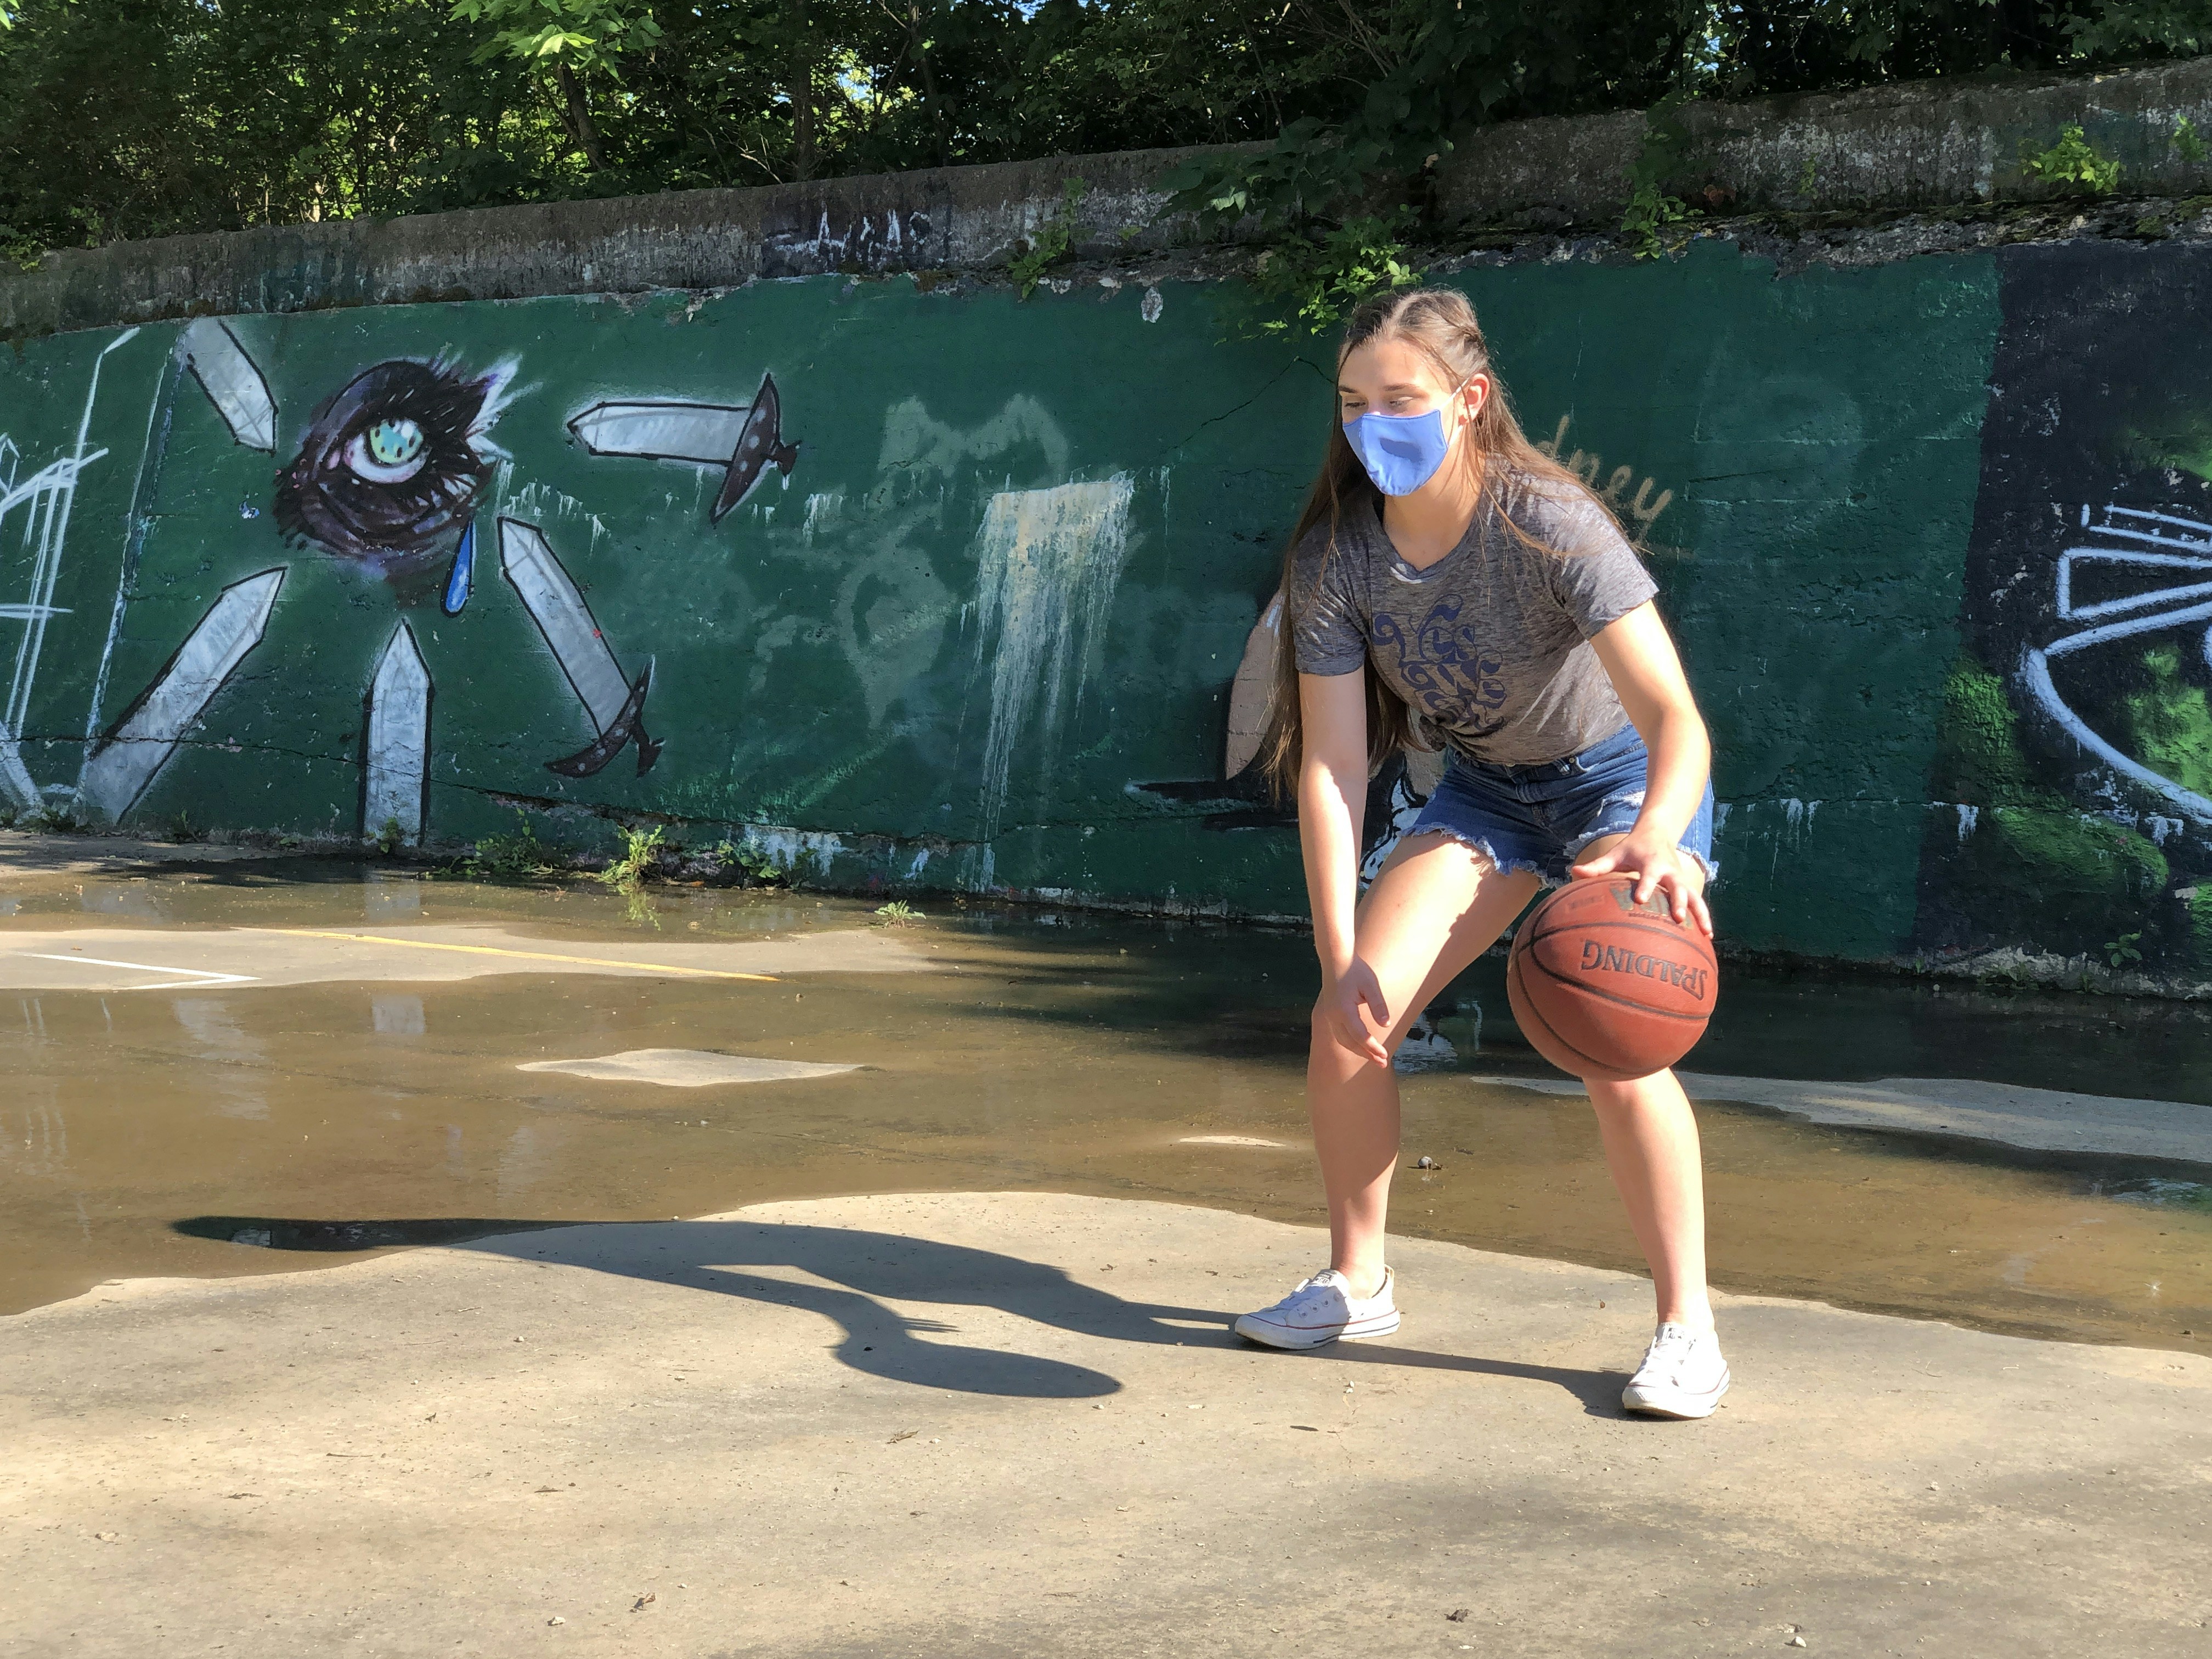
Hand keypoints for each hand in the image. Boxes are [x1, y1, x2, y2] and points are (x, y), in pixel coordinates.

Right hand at [1318, 958, 1392, 1065]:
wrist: (1336, 959)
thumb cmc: (1356, 970)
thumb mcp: (1371, 985)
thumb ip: (1378, 1005)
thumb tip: (1386, 1025)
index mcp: (1343, 1009)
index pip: (1359, 1035)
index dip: (1372, 1047)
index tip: (1385, 1055)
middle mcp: (1333, 1015)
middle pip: (1350, 1042)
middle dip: (1366, 1054)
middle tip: (1383, 1063)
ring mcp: (1329, 1015)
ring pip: (1343, 1040)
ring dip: (1358, 1050)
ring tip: (1375, 1058)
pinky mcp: (1330, 1013)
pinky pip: (1339, 1034)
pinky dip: (1351, 1043)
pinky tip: (1362, 1045)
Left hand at [1569, 834, 1712, 936]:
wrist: (1658, 833)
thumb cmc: (1633, 848)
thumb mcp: (1616, 854)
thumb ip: (1598, 866)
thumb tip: (1574, 872)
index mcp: (1651, 862)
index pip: (1649, 875)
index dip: (1646, 886)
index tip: (1641, 900)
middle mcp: (1670, 872)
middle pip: (1678, 887)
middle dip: (1679, 902)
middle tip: (1678, 918)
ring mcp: (1681, 880)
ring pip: (1695, 897)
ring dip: (1700, 914)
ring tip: (1706, 934)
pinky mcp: (1686, 886)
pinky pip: (1698, 903)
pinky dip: (1703, 917)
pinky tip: (1707, 937)